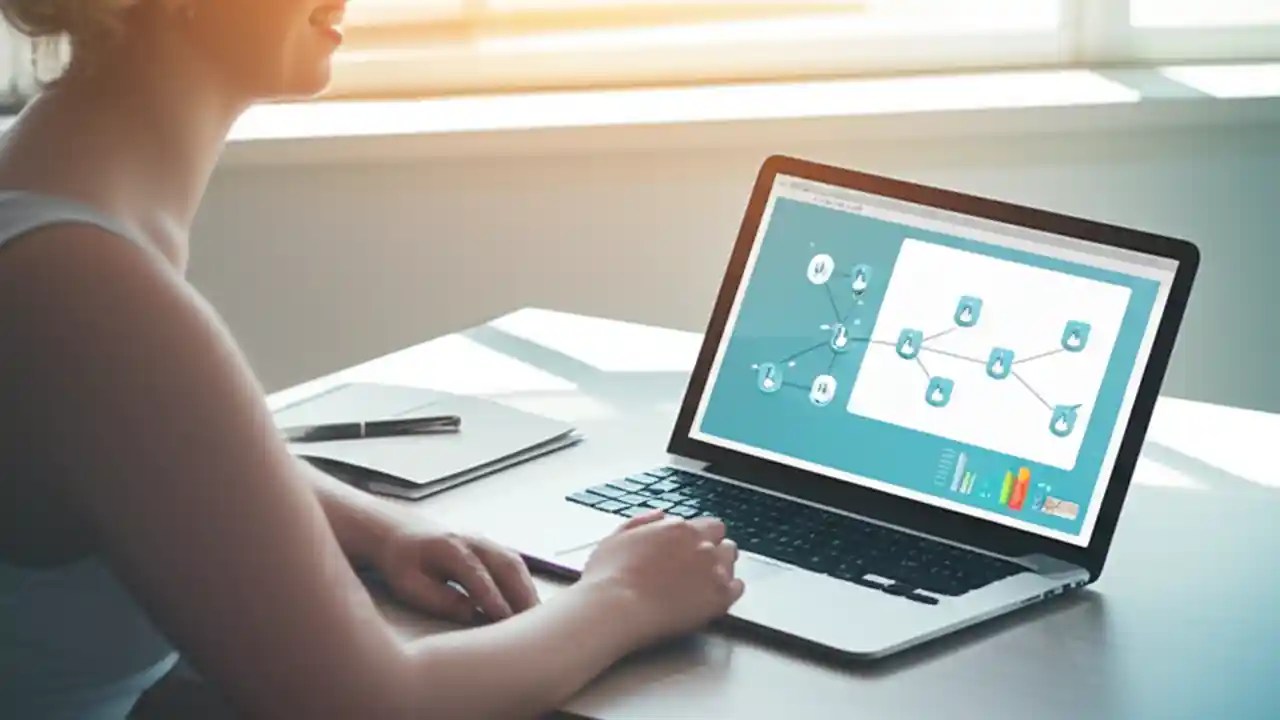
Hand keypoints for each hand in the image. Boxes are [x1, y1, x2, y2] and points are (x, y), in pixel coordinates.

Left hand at [373, 517, 539, 623]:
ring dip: (528, 590)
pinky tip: (529, 605)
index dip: (493, 598)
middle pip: (506, 565)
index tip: (505, 621)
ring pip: (515, 564)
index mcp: (450, 548)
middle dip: (522, 595)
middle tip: (535, 626)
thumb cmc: (401, 561)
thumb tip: (471, 613)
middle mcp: (473, 541)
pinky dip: (524, 584)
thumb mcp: (409, 584)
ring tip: (539, 620)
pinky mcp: (489, 548)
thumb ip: (439, 599)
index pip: (478, 575)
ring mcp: (484, 541)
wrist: (398, 531)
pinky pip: (513, 564)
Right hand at [579, 511, 743, 648]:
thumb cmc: (608, 577)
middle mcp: (701, 545)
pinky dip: (729, 591)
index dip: (700, 538)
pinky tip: (714, 597)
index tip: (691, 549)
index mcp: (679, 529)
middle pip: (723, 543)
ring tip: (704, 583)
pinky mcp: (719, 598)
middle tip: (697, 568)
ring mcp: (713, 571)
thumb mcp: (618, 537)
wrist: (614, 608)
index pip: (709, 526)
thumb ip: (643, 521)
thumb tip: (660, 515)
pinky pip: (738, 588)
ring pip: (732, 561)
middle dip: (713, 552)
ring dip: (722, 568)